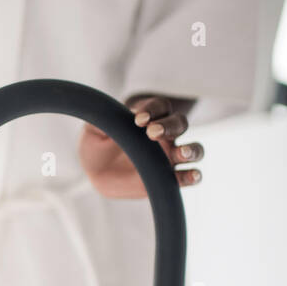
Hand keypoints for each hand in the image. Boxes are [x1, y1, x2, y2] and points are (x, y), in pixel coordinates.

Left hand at [78, 95, 202, 198]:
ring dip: (191, 149)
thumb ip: (101, 120)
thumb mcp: (93, 130)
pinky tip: (192, 175)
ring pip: (193, 149)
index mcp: (147, 118)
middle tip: (152, 132)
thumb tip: (109, 115)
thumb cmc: (97, 145)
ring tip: (182, 153)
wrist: (98, 173)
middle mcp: (163, 135)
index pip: (159, 106)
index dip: (153, 109)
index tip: (138, 119)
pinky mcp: (168, 178)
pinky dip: (193, 175)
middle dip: (169, 125)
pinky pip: (187, 177)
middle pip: (179, 123)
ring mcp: (169, 157)